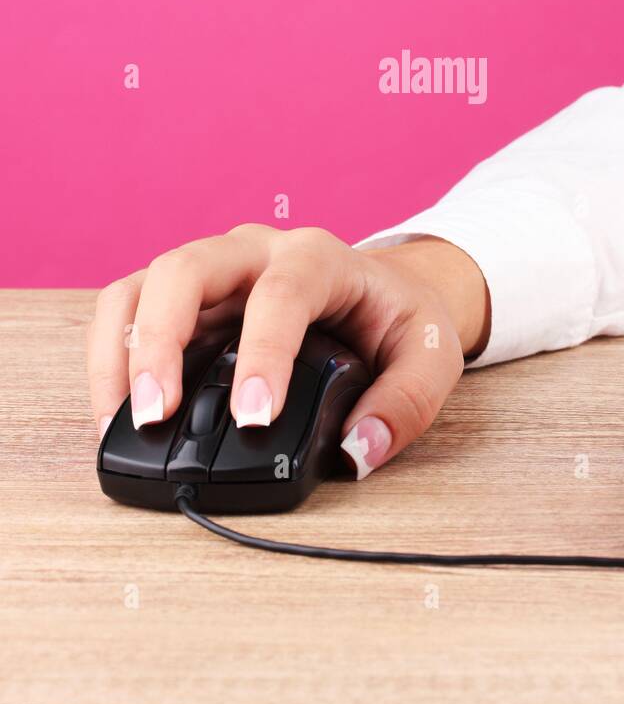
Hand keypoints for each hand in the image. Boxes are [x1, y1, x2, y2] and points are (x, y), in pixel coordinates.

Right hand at [86, 226, 489, 478]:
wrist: (388, 288)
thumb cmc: (400, 318)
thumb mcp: (431, 355)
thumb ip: (405, 404)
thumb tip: (357, 451)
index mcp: (319, 258)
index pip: (281, 294)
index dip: (262, 354)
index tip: (253, 418)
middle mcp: (255, 253)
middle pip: (186, 268)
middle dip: (161, 341)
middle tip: (156, 416)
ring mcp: (214, 272)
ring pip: (142, 286)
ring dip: (122, 351)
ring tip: (121, 422)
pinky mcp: (186, 300)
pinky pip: (130, 310)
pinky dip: (113, 357)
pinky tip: (116, 412)